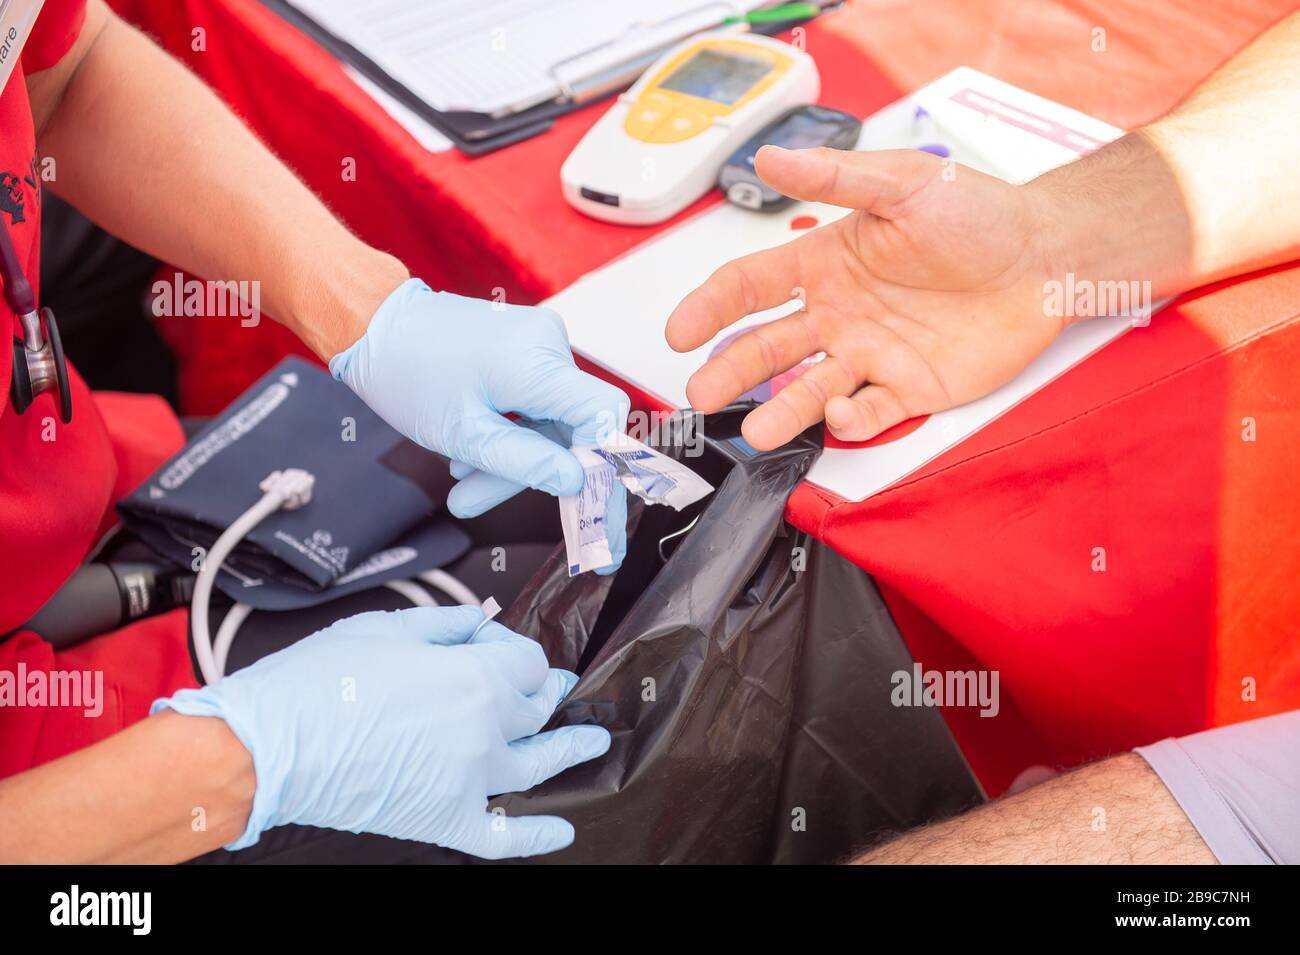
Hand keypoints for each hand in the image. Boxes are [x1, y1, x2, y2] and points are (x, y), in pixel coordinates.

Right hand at [154, 605, 610, 857]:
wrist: (270, 745)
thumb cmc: (320, 680)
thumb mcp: (388, 626)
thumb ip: (449, 623)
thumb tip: (483, 622)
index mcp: (477, 678)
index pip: (527, 662)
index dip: (515, 649)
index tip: (498, 646)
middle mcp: (486, 731)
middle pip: (534, 709)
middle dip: (544, 692)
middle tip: (554, 686)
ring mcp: (470, 781)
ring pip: (536, 766)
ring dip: (569, 751)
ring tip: (591, 741)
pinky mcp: (444, 820)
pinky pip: (502, 836)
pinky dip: (537, 837)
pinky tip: (564, 832)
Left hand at [331, 279, 628, 571]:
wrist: (375, 323)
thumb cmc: (408, 373)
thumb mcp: (462, 435)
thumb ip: (526, 463)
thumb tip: (577, 484)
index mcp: (537, 363)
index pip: (604, 417)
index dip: (604, 468)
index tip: (592, 513)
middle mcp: (549, 345)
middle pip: (573, 428)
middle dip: (539, 474)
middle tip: (503, 512)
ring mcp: (540, 344)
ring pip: (551, 421)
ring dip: (516, 459)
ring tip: (465, 484)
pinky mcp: (528, 349)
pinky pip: (536, 404)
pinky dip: (510, 434)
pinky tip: (473, 454)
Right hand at [665, 145, 1065, 449]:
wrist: (1047, 258)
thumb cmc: (978, 214)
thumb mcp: (904, 183)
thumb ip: (836, 177)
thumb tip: (769, 159)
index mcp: (825, 263)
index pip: (750, 287)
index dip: (710, 307)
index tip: (680, 331)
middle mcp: (838, 314)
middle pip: (766, 348)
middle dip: (729, 371)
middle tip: (700, 393)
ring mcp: (869, 355)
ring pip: (807, 391)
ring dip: (777, 411)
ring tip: (755, 430)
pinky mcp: (907, 390)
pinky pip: (866, 414)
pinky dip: (847, 421)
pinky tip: (839, 413)